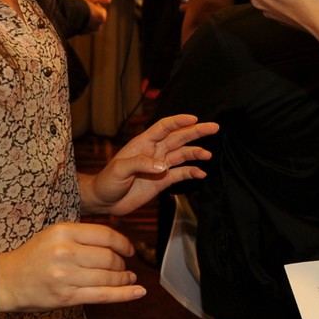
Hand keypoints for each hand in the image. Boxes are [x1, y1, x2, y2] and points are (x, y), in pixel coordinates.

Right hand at [0, 222, 144, 309]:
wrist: (6, 281)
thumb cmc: (32, 257)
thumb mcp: (53, 235)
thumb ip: (81, 236)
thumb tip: (116, 243)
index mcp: (63, 232)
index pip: (105, 235)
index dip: (123, 243)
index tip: (129, 250)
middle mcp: (65, 252)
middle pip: (109, 257)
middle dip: (122, 263)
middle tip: (124, 267)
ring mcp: (66, 276)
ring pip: (108, 276)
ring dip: (124, 278)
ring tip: (129, 278)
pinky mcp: (66, 297)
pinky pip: (103, 295)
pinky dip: (125, 294)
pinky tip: (138, 292)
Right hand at [55, 0, 112, 34]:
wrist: (65, 15)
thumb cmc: (78, 4)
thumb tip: (109, 0)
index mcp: (102, 17)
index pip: (101, 9)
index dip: (94, 4)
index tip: (86, 1)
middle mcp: (98, 26)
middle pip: (96, 16)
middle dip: (90, 11)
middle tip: (81, 5)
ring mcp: (90, 31)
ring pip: (90, 21)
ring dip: (85, 16)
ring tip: (77, 10)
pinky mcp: (82, 33)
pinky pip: (84, 26)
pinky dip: (81, 21)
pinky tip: (74, 16)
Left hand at [84, 114, 216, 215]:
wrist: (104, 201)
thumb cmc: (107, 181)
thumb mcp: (120, 169)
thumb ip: (141, 164)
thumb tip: (163, 166)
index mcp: (143, 143)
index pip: (164, 127)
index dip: (179, 121)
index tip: (194, 118)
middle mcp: (155, 152)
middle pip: (179, 138)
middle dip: (196, 132)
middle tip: (214, 127)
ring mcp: (160, 166)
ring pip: (182, 155)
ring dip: (196, 153)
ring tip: (208, 154)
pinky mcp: (162, 181)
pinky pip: (180, 174)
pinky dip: (192, 173)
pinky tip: (201, 173)